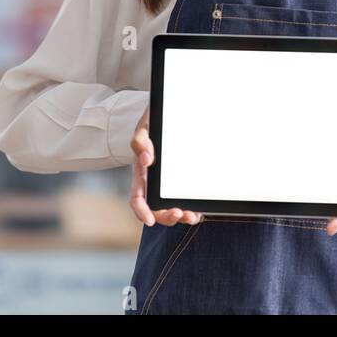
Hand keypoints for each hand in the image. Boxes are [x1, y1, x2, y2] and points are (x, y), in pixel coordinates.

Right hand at [129, 107, 203, 226]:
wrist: (169, 116)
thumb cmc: (154, 123)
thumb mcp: (144, 127)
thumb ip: (140, 140)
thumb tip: (146, 159)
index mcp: (142, 174)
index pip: (137, 198)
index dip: (141, 211)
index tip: (149, 220)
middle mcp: (153, 183)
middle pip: (156, 209)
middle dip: (166, 216)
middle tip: (179, 213)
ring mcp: (167, 185)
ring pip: (171, 208)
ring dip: (181, 215)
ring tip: (192, 215)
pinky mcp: (180, 182)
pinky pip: (185, 200)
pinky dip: (191, 208)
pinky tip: (199, 209)